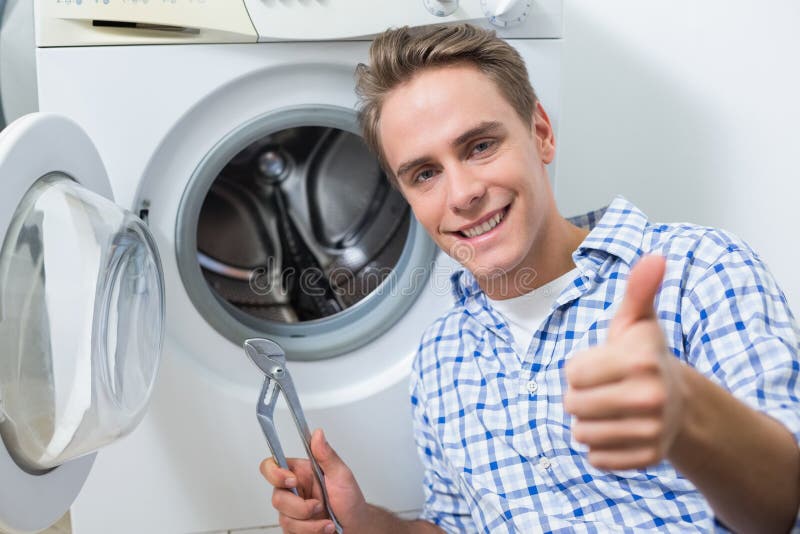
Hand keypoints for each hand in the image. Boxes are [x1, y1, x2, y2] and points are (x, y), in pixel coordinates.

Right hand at [260, 429, 367, 532]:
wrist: (356, 527)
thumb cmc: (350, 502)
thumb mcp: (342, 475)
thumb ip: (327, 455)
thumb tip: (317, 434)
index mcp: (301, 473)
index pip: (272, 466)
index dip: (274, 473)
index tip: (292, 480)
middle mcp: (294, 491)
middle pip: (277, 497)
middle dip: (299, 507)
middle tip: (319, 505)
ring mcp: (292, 512)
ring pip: (285, 519)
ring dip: (309, 523)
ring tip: (327, 521)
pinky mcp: (295, 528)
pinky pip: (291, 532)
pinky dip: (311, 532)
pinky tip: (324, 528)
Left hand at [564, 255, 687, 469]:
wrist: (680, 403)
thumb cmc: (645, 355)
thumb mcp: (638, 321)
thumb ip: (639, 289)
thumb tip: (655, 256)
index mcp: (640, 362)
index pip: (572, 373)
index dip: (579, 368)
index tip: (601, 364)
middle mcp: (649, 399)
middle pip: (573, 405)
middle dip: (580, 396)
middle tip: (604, 389)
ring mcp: (651, 432)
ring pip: (581, 434)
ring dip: (588, 422)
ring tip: (611, 409)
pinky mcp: (647, 459)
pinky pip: (596, 458)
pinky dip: (601, 447)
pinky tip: (619, 430)